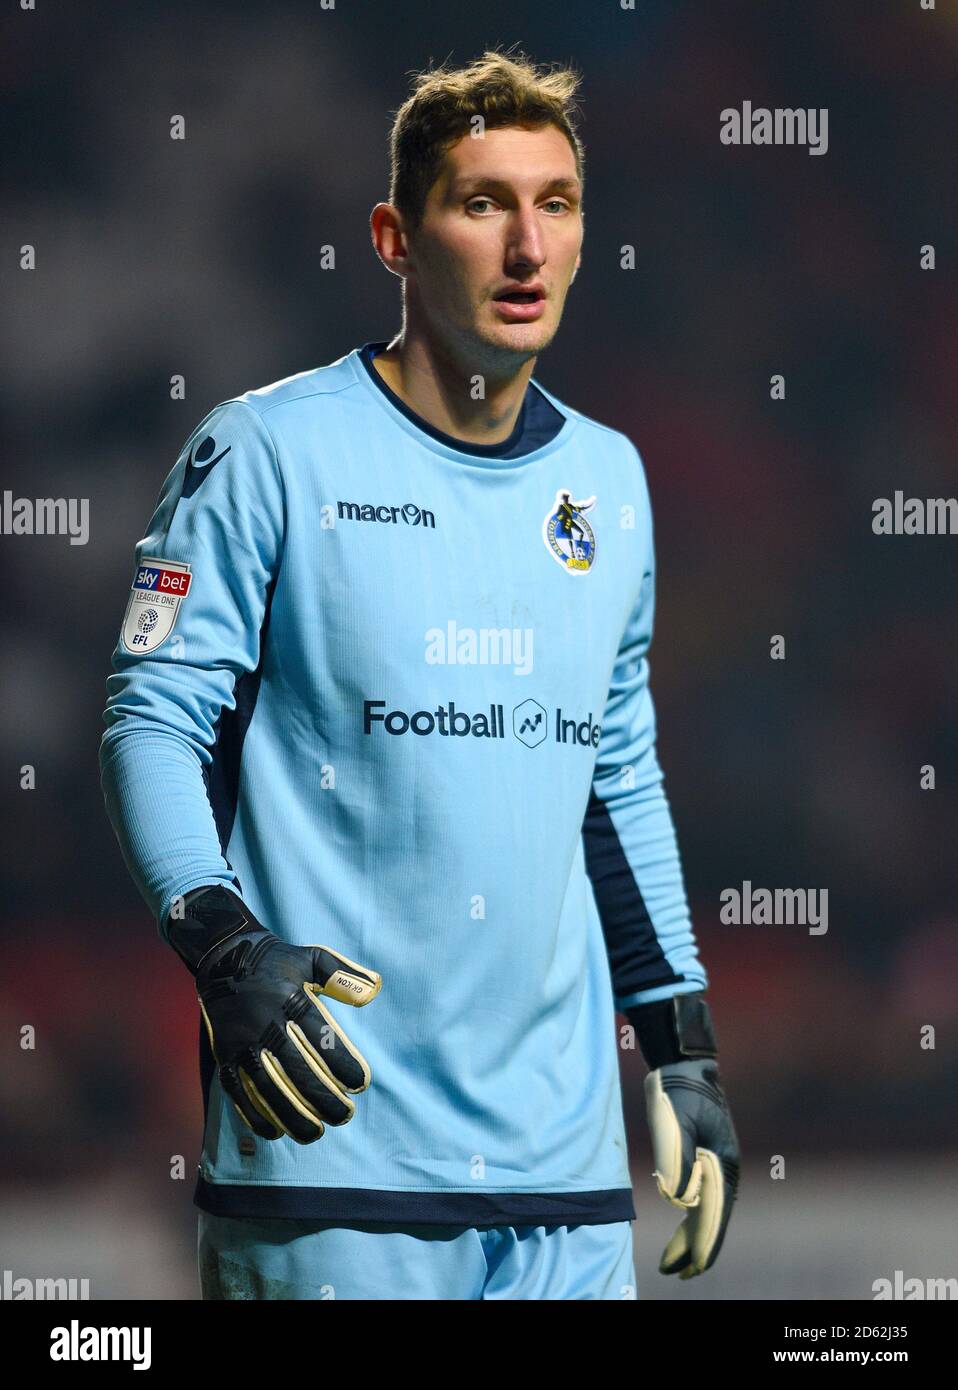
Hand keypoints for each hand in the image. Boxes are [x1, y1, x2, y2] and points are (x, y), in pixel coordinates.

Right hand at [168, 885, 381, 1143]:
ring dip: (291, 1114)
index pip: (320, 1037)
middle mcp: (265, 1023)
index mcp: (290, 999)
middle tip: (344, 1116)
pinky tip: (276, 1132)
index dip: (342, 1063)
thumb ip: (343, 975)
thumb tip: (374, 990)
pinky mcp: (223, 1055)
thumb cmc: (278, 962)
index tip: (361, 1083)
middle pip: (296, 1069)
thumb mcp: (312, 958)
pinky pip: (238, 1091)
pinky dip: (255, 1114)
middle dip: (322, 1097)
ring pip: (267, 1086)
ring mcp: (241, 1042)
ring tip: (315, 1133)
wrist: (224, 957)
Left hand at [644, 1058, 739, 1277]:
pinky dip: (692, 1215)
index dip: (701, 1247)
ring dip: (692, 1235)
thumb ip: (679, 1162)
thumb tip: (680, 1203)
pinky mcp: (707, 1154)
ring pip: (707, 1209)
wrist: (685, 1064)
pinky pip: (702, 1194)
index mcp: (722, 1164)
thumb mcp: (675, 1124)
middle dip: (694, 1248)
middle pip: (711, 1218)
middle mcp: (724, 1168)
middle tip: (674, 1274)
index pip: (713, 1216)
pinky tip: (682, 1223)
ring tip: (674, 1260)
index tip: (691, 1271)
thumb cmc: (678, 1093)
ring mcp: (717, 1162)